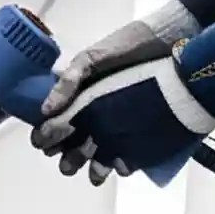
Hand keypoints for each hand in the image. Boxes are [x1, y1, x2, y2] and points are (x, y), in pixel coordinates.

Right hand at [34, 0, 200, 184]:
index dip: (47, 137)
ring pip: (99, 154)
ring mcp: (118, 123)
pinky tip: (121, 166)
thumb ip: (68, 81)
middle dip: (69, 158)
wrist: (170, 39)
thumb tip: (45, 111)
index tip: (45, 145)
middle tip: (69, 163)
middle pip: (74, 145)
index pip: (55, 124)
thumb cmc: (127, 45)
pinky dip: (122, 164)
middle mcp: (95, 113)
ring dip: (93, 167)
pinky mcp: (141, 130)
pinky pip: (129, 154)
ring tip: (94, 174)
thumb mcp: (91, 59)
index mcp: (78, 97)